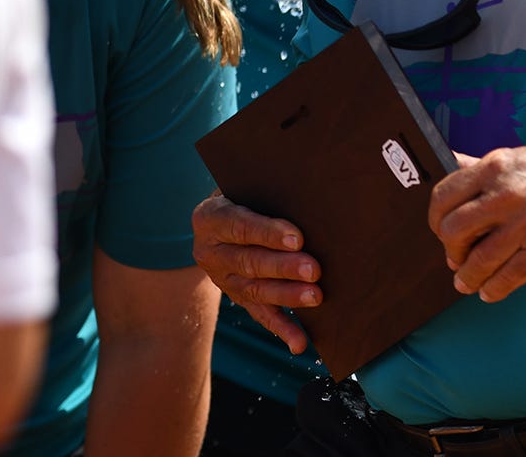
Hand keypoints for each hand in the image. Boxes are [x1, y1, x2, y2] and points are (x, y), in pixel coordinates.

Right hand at [190, 194, 318, 353]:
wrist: (223, 214)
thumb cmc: (248, 192)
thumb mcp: (248, 184)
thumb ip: (270, 190)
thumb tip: (311, 188)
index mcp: (210, 217)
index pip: (240, 225)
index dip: (269, 232)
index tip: (298, 237)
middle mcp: (210, 251)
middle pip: (249, 261)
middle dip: (283, 267)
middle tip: (314, 270)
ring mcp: (221, 278)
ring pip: (255, 290)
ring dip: (286, 296)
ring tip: (315, 297)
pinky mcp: (236, 297)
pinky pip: (259, 314)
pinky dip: (281, 328)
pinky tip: (300, 342)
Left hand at [427, 140, 525, 303]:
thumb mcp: (519, 157)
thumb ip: (481, 166)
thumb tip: (450, 163)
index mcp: (496, 168)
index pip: (444, 196)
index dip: (435, 218)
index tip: (441, 228)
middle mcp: (506, 195)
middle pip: (453, 231)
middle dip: (450, 250)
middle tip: (456, 256)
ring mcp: (525, 225)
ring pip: (477, 261)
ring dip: (466, 277)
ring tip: (466, 281)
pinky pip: (507, 278)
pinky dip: (492, 290)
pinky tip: (489, 291)